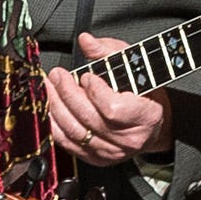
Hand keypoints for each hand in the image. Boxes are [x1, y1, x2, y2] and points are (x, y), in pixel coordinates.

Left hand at [44, 32, 172, 165]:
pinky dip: (54, 124)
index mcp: (145, 117)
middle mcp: (128, 139)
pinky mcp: (96, 158)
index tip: (86, 76)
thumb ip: (109, 52)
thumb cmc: (145, 94)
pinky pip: (68, 143)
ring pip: (74, 131)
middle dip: (67, 93)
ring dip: (56, 106)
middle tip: (57, 75)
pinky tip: (50, 107)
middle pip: (88, 118)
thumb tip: (86, 41)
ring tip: (49, 87)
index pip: (112, 108)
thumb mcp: (133, 67)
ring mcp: (111, 152)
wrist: (151, 126)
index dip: (95, 91)